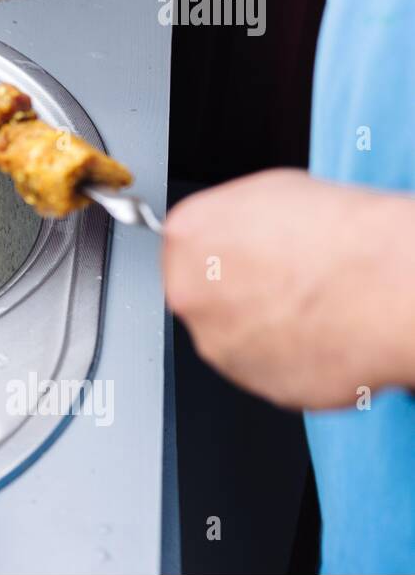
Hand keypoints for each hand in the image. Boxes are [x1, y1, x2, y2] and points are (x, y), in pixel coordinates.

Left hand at [162, 168, 414, 408]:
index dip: (225, 249)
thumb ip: (232, 219)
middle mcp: (190, 293)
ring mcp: (221, 344)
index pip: (187, 244)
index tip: (246, 252)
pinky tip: (322, 331)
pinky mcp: (256, 383)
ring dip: (264, 325)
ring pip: (235, 335)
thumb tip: (236, 228)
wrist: (387, 288)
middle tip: (284, 279)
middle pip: (206, 293)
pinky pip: (269, 367)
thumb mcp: (271, 191)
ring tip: (311, 305)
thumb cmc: (344, 237)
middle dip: (238, 290)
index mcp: (188, 236)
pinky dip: (292, 356)